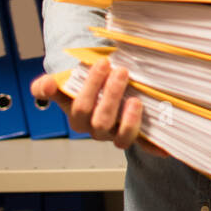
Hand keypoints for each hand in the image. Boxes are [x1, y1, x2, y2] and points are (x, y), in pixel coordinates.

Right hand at [30, 61, 167, 156]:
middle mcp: (97, 130)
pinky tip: (165, 146)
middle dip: (111, 95)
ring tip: (135, 99)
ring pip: (122, 137)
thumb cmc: (88, 88)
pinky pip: (145, 147)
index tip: (102, 63)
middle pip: (101, 121)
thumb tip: (44, 86)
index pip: (81, 107)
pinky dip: (155, 147)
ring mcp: (117, 135)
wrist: (107, 95)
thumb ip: (50, 86)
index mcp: (79, 118)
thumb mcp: (67, 84)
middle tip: (121, 71)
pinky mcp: (137, 139)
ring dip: (129, 120)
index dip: (90, 87)